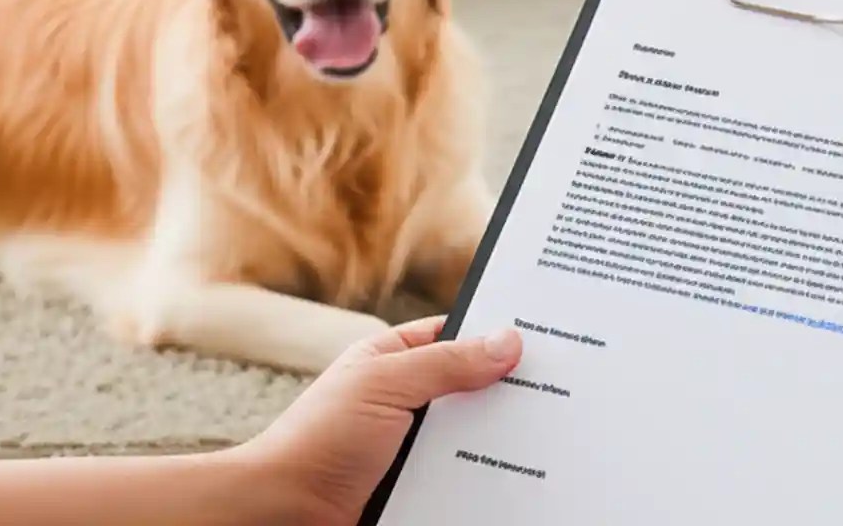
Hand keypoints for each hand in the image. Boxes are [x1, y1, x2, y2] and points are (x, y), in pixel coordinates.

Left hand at [240, 316, 522, 524]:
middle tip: (559, 392)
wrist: (282, 514)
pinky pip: (466, 477)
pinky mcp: (421, 486)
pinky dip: (487, 477)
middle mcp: (409, 400)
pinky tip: (516, 477)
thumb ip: (447, 362)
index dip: (497, 334)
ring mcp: (416, 446)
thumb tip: (508, 342)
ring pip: (476, 436)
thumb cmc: (317, 441)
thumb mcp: (385, 384)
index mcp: (394, 360)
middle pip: (475, 389)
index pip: (458, 335)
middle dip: (509, 392)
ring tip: (546, 438)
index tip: (546, 338)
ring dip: (501, 440)